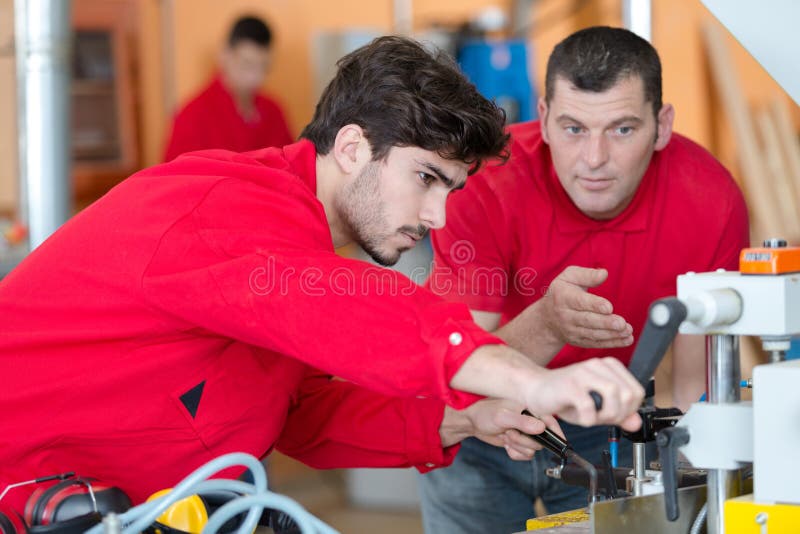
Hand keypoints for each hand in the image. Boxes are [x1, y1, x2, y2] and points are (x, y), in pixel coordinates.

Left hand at [447, 399, 562, 460]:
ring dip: (517, 446)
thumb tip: (541, 428)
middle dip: (524, 441)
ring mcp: (525, 433)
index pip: (551, 423)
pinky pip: (524, 456)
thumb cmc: (485, 412)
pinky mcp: (519, 443)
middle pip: (541, 442)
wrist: (471, 422)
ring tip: (505, 435)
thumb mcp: (502, 416)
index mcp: (531, 410)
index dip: (557, 434)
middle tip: (510, 432)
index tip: (559, 444)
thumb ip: (522, 422)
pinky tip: (505, 443)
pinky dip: (514, 453)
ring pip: (532, 450)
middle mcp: (531, 422)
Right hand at [523, 357, 644, 431]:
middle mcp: (598, 365)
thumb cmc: (566, 397)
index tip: (614, 416)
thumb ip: (618, 414)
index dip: (629, 411)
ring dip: (605, 416)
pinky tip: (581, 419)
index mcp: (608, 366)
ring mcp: (583, 372)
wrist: (536, 390)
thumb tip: (636, 423)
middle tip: (601, 419)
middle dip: (618, 415)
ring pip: (613, 395)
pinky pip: (589, 405)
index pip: (637, 391)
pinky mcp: (570, 384)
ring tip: (592, 418)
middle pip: (628, 394)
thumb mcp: (597, 408)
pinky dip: (588, 419)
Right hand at [539, 266, 632, 348]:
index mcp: (563, 298)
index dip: (594, 305)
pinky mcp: (579, 341)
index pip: (579, 302)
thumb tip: (604, 274)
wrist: (547, 318)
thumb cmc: (563, 292)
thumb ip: (587, 275)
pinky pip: (596, 343)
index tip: (609, 307)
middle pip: (587, 321)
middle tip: (621, 323)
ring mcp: (571, 331)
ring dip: (612, 334)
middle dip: (605, 323)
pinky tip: (627, 339)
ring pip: (593, 334)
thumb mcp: (569, 277)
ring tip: (627, 330)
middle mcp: (565, 316)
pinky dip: (612, 343)